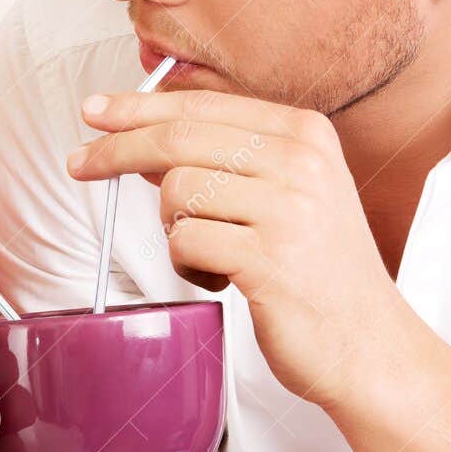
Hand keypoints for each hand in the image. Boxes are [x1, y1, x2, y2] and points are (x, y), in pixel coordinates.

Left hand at [67, 88, 405, 404]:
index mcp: (305, 133)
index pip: (202, 104)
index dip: (139, 106)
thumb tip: (143, 139)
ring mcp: (287, 209)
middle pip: (178, 138)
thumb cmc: (321, 272)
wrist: (370, 346)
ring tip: (208, 253)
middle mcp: (300, 161)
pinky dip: (187, 265)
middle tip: (80, 165)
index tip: (96, 112)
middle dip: (116, 150)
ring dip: (173, 227)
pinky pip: (186, 242)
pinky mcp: (268, 260)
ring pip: (177, 192)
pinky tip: (219, 279)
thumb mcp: (289, 194)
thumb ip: (227, 159)